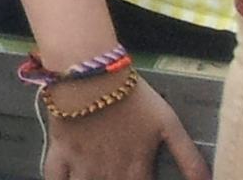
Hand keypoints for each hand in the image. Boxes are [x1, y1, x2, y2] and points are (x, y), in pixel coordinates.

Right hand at [38, 71, 208, 179]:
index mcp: (137, 170)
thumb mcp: (169, 124)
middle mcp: (110, 174)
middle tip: (120, 174)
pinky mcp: (59, 152)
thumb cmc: (132, 96)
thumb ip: (189, 158)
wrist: (91, 73)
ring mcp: (82, 165)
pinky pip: (54, 178)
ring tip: (100, 178)